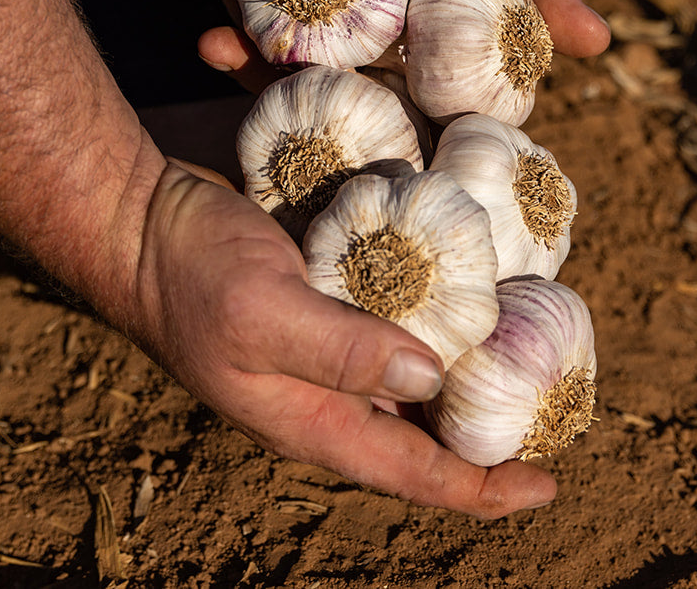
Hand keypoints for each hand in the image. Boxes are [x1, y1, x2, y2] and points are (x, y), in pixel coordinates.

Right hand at [105, 159, 556, 516]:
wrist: (136, 207)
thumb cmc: (188, 271)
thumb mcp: (261, 314)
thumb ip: (341, 349)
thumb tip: (433, 378)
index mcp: (316, 415)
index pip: (414, 472)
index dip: (483, 488)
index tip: (550, 486)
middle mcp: (334, 381)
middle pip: (431, 421)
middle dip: (493, 418)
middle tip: (560, 395)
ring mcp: (334, 329)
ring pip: (421, 358)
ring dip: (475, 349)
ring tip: (538, 326)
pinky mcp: (331, 276)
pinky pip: (397, 295)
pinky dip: (439, 288)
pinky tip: (478, 261)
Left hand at [196, 0, 609, 84]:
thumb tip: (599, 41)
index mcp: (423, 71)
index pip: (404, 114)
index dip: (377, 129)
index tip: (354, 122)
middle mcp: (365, 56)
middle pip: (323, 89)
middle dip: (285, 88)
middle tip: (250, 72)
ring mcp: (318, 19)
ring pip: (276, 45)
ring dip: (242, 40)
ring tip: (213, 35)